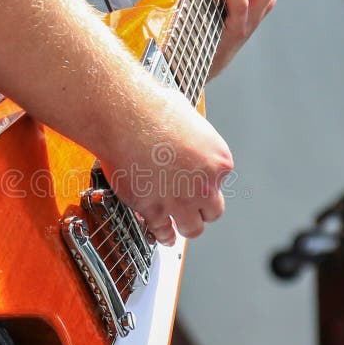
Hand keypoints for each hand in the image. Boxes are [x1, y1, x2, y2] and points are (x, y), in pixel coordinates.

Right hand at [100, 87, 233, 245]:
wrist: (124, 117)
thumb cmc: (152, 109)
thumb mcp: (189, 119)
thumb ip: (193, 140)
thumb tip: (185, 141)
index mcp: (218, 161)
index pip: (219, 181)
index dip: (204, 181)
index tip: (194, 181)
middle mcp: (204, 185)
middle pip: (213, 211)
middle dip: (202, 208)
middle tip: (192, 206)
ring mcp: (179, 201)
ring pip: (193, 228)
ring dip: (187, 227)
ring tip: (182, 225)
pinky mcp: (152, 209)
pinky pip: (162, 231)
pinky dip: (163, 235)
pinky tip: (164, 235)